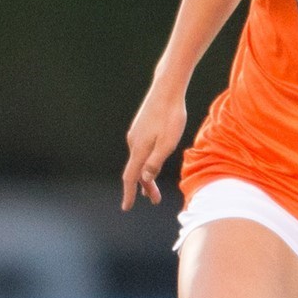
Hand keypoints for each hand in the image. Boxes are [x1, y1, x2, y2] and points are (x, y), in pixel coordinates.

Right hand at [121, 85, 186, 210]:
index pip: (131, 177)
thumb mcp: (168, 142)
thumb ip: (155, 162)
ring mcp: (136, 134)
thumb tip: (144, 179)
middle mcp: (133, 143)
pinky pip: (141, 151)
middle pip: (135, 171)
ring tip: (153, 186)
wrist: (166, 89)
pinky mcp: (140, 128)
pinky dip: (146, 162)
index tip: (126, 208)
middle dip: (144, 187)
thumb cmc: (171, 115)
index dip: (129, 194)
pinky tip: (153, 161)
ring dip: (146, 174)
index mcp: (139, 149)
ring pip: (138, 160)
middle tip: (155, 200)